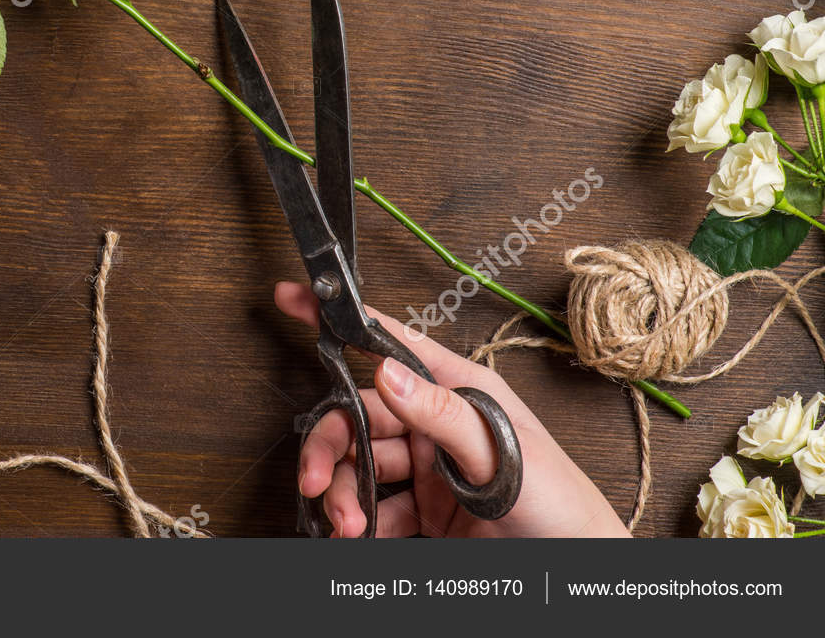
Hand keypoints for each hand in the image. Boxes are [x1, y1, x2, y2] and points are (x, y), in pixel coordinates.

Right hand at [275, 281, 629, 537]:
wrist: (576, 573)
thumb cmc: (563, 505)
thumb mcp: (502, 452)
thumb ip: (443, 412)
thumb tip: (387, 371)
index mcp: (460, 391)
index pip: (390, 343)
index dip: (341, 319)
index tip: (296, 299)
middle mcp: (439, 425)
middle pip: (360, 419)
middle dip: (330, 449)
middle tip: (314, 480)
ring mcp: (429, 470)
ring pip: (361, 467)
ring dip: (344, 495)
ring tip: (349, 524)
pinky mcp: (426, 512)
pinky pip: (375, 509)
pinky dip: (360, 522)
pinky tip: (362, 533)